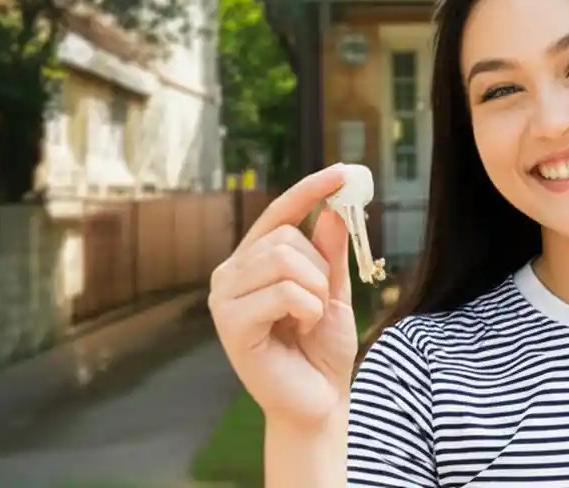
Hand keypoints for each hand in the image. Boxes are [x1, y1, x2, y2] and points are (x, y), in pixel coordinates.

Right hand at [209, 164, 357, 428]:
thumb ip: (330, 251)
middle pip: (284, 237)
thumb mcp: (333, 290)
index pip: (278, 213)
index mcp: (252, 261)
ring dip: (314, 289)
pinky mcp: (229, 323)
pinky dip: (307, 308)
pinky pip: (283, 292)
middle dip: (318, 267)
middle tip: (319, 302)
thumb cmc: (321, 347)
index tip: (344, 171)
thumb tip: (333, 208)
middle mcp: (230, 274)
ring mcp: (224, 298)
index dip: (309, 190)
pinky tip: (299, 330)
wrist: (318, 398)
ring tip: (309, 317)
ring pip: (283, 259)